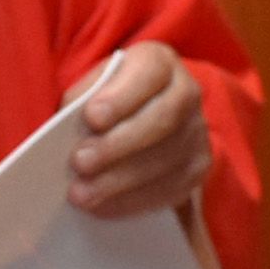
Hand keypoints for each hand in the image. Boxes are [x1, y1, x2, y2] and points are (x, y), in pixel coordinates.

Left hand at [65, 44, 213, 219]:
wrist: (140, 115)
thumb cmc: (108, 98)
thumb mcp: (93, 85)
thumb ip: (83, 98)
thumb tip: (72, 130)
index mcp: (159, 62)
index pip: (148, 74)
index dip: (121, 98)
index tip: (92, 118)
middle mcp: (187, 92)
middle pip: (161, 120)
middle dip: (117, 145)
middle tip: (80, 163)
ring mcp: (197, 132)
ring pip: (165, 159)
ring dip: (120, 181)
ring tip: (83, 193)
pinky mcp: (198, 167)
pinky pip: (170, 189)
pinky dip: (132, 201)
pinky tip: (103, 206)